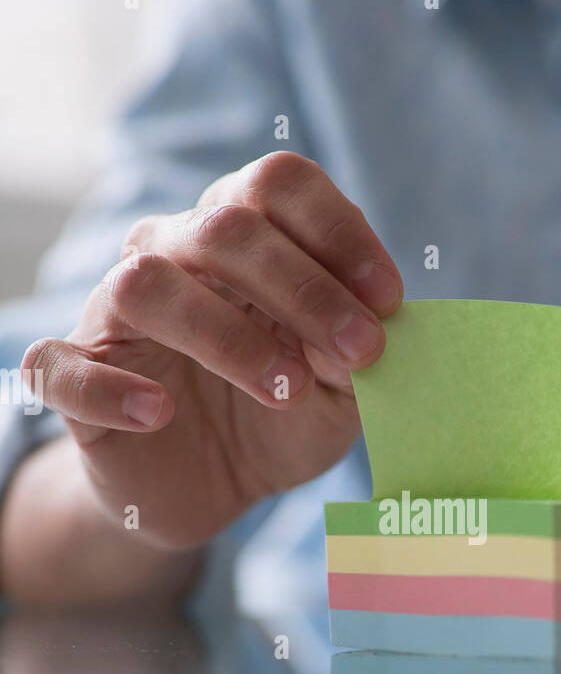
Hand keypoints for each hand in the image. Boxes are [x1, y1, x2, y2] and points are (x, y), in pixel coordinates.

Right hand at [20, 153, 402, 548]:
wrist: (213, 489)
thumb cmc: (279, 420)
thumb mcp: (339, 393)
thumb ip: (355, 358)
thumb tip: (366, 331)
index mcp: (242, 239)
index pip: (277, 184)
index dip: (338, 231)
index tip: (388, 301)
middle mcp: (172, 255)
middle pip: (224, 226)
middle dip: (305, 289)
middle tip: (361, 352)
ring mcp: (113, 314)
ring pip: (145, 283)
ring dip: (225, 335)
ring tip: (285, 388)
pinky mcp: (72, 378)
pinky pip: (59, 365)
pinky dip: (108, 387)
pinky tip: (160, 414)